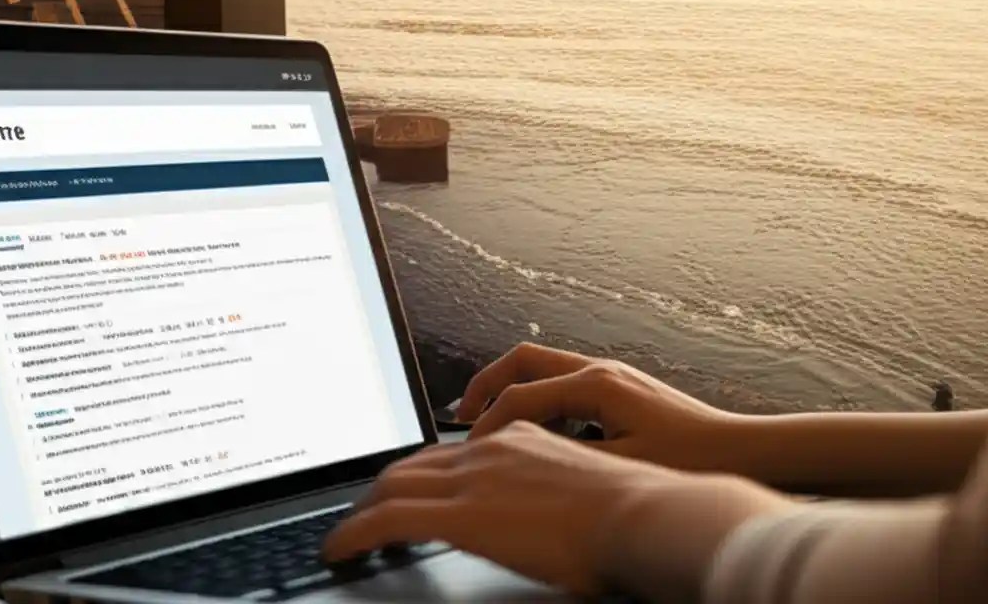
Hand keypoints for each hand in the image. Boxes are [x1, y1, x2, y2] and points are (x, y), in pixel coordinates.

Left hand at [322, 421, 793, 597]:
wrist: (647, 515)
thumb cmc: (635, 513)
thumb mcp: (589, 489)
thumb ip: (558, 493)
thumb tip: (555, 519)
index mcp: (521, 438)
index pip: (453, 451)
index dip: (423, 471)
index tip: (409, 489)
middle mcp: (490, 447)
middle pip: (414, 462)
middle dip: (381, 487)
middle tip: (363, 512)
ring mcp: (473, 476)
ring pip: (391, 484)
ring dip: (362, 509)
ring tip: (348, 531)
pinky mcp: (460, 512)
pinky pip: (386, 519)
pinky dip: (354, 532)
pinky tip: (341, 548)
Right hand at [458, 343, 744, 471]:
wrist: (741, 449)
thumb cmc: (690, 459)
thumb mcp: (620, 465)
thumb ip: (565, 456)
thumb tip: (518, 453)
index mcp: (595, 385)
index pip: (520, 397)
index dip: (487, 424)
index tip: (469, 452)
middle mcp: (599, 370)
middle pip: (523, 361)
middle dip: (487, 386)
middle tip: (462, 416)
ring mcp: (610, 375)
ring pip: (542, 369)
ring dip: (512, 391)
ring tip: (494, 426)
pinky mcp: (620, 388)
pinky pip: (563, 384)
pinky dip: (540, 402)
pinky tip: (541, 435)